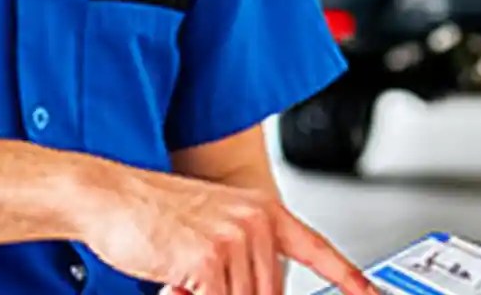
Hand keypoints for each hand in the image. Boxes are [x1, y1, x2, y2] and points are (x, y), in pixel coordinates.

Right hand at [76, 163, 376, 294]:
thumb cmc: (153, 211)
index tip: (369, 293)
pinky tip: (172, 282)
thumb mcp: (213, 225)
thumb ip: (244, 253)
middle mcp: (256, 222)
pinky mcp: (209, 261)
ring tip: (179, 277)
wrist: (111, 196)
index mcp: (263, 210)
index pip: (319, 249)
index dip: (349, 277)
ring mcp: (235, 241)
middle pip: (270, 293)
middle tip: (197, 280)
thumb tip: (259, 287)